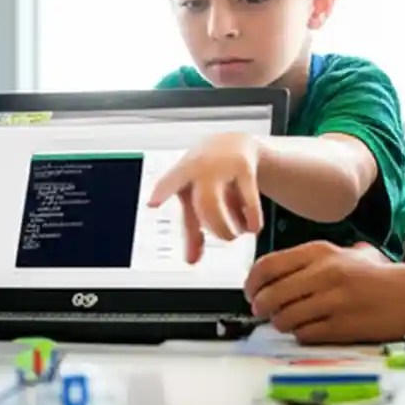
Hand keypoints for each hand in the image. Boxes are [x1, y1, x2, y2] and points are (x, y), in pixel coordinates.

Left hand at [148, 133, 264, 263]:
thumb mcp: (196, 198)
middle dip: (217, 227)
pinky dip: (252, 218)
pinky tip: (252, 226)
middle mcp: (202, 168)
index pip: (170, 182)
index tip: (152, 203)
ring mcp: (223, 166)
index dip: (162, 192)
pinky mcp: (244, 168)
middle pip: (205, 203)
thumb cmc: (207, 173)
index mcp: (182, 173)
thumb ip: (192, 230)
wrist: (233, 142)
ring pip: (227, 202)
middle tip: (227, 238)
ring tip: (237, 232)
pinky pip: (249, 200)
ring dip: (230, 226)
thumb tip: (192, 261)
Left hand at [245, 241, 404, 343]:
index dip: (252, 282)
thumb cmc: (379, 277)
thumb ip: (313, 261)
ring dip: (281, 323)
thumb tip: (274, 275)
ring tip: (288, 321)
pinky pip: (304, 334)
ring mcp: (333, 301)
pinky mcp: (341, 326)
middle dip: (260, 307)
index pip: (269, 265)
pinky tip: (309, 329)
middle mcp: (325, 274)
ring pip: (285, 317)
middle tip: (261, 311)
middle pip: (271, 294)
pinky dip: (301, 335)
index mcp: (321, 252)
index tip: (250, 291)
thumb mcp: (345, 255)